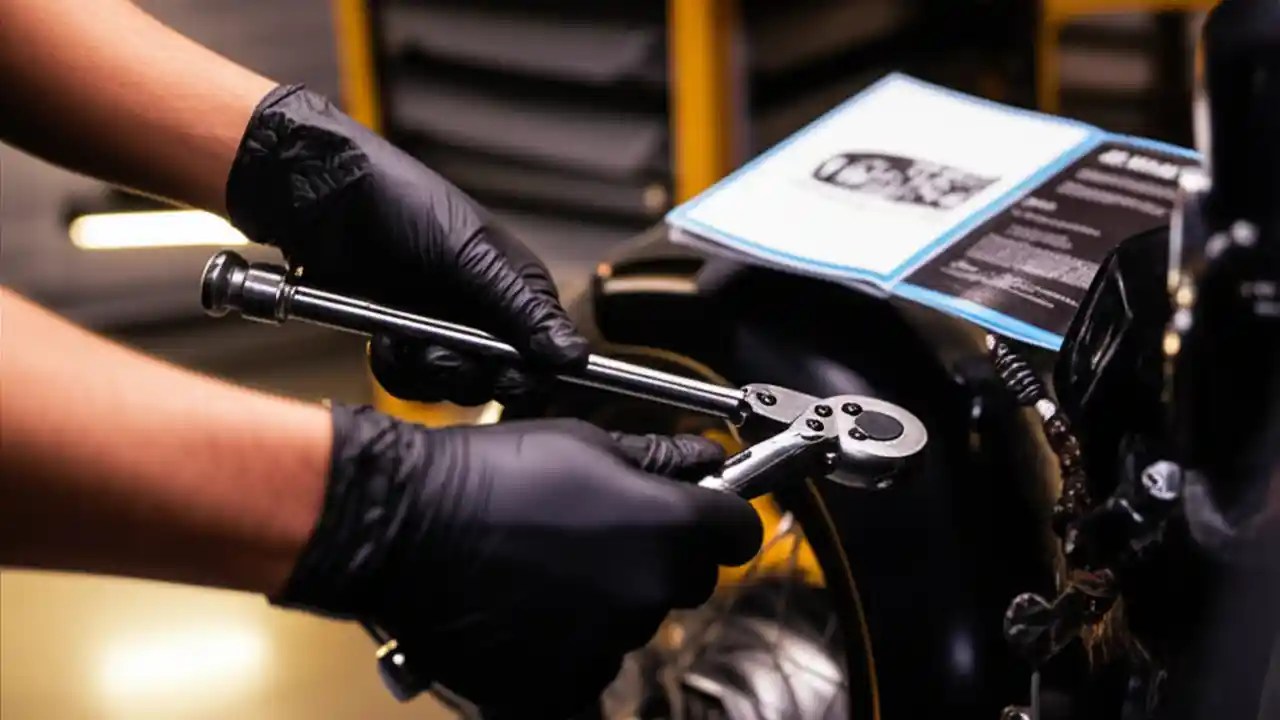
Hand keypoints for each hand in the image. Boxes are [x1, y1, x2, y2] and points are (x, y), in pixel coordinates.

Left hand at [225, 85, 583, 407]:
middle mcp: (485, 312)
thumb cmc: (401, 201)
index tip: (500, 373)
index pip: (545, 352)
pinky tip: (385, 340)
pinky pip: (413, 381)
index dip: (525, 373)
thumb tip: (573, 355)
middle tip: (440, 350)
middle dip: (467, 372)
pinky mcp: (404, 338)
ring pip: (454, 385)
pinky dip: (397, 368)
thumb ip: (522, 310)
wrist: (324, 197)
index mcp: (516, 288)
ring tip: (405, 338)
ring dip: (428, 370)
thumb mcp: (472, 254)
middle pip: (498, 379)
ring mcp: (444, 327)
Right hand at [274, 406, 762, 716]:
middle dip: (660, 559)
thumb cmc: (485, 476)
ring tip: (547, 570)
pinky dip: (569, 649)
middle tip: (602, 536)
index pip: (736, 533)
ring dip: (609, 603)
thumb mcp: (582, 443)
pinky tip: (532, 612)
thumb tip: (708, 462)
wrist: (401, 527)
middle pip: (686, 581)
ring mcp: (604, 647)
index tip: (709, 517)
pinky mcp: (558, 689)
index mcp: (663, 527)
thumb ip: (657, 459)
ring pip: (633, 625)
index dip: (723, 520)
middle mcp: (644, 593)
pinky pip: (588, 671)